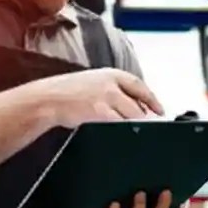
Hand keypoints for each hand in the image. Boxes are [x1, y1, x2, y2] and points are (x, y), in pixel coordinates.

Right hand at [40, 68, 164, 127]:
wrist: (47, 98)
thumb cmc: (65, 93)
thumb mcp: (91, 83)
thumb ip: (113, 91)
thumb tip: (133, 107)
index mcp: (110, 74)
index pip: (139, 86)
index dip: (152, 99)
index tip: (160, 110)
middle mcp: (111, 83)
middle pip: (137, 103)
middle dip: (143, 116)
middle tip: (147, 126)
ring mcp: (106, 97)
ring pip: (131, 115)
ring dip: (133, 124)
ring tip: (130, 131)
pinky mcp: (100, 111)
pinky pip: (119, 124)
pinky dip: (123, 130)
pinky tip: (121, 134)